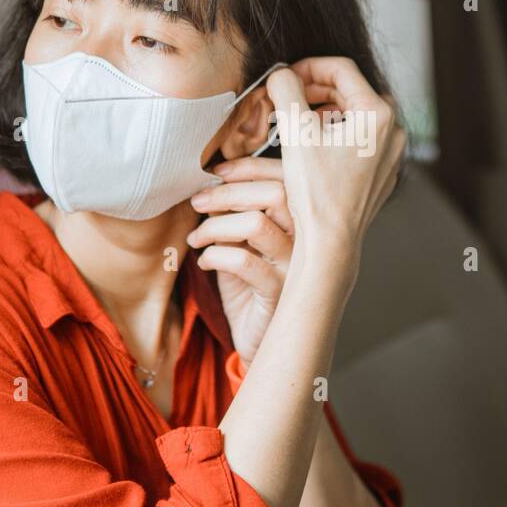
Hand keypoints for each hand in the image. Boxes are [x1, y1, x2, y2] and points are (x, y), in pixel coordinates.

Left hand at [187, 157, 294, 364]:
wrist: (259, 340)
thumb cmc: (250, 287)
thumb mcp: (241, 242)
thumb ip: (236, 213)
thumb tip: (211, 182)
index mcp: (304, 220)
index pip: (287, 177)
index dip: (251, 167)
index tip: (216, 171)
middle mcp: (309, 240)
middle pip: (276, 194)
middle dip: (229, 192)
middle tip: (198, 200)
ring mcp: (297, 267)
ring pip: (257, 225)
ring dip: (217, 225)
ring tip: (197, 237)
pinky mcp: (278, 293)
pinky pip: (244, 262)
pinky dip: (215, 256)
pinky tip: (204, 262)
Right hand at [265, 57, 404, 291]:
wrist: (331, 240)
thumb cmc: (316, 192)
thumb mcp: (295, 132)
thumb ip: (286, 90)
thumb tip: (281, 74)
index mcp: (378, 114)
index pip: (341, 69)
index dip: (308, 66)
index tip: (286, 76)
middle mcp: (392, 131)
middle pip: (351, 90)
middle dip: (316, 90)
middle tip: (288, 98)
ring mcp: (391, 153)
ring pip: (356, 115)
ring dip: (326, 111)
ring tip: (298, 121)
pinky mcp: (383, 172)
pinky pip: (360, 140)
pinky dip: (337, 134)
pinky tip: (314, 146)